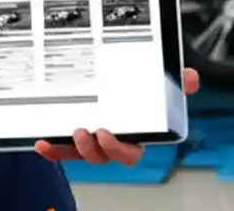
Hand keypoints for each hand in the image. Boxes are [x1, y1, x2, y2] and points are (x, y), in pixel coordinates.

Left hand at [34, 68, 199, 165]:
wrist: (122, 84)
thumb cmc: (145, 92)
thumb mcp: (162, 83)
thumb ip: (177, 81)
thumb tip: (190, 77)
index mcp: (134, 135)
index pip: (129, 152)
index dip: (117, 149)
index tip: (108, 134)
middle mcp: (112, 141)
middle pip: (102, 156)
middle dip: (92, 149)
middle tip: (86, 131)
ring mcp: (92, 139)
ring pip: (82, 153)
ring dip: (72, 148)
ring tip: (69, 132)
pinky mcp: (74, 136)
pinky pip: (63, 149)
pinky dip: (53, 149)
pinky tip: (43, 142)